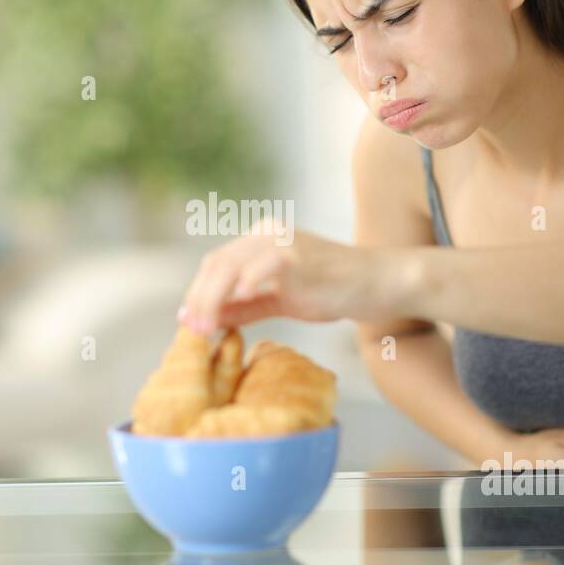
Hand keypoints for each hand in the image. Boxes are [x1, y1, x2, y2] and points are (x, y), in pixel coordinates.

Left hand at [178, 220, 381, 333]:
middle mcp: (266, 233)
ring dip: (211, 298)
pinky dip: (245, 284)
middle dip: (198, 299)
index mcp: (260, 238)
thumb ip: (246, 307)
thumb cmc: (332, 290)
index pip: (216, 263)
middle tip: (190, 331)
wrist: (376, 283)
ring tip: (204, 327)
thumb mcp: (280, 300)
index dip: (197, 293)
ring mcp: (281, 241)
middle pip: (216, 263)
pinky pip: (263, 266)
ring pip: (230, 265)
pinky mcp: (297, 255)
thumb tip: (209, 320)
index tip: (187, 322)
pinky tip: (236, 303)